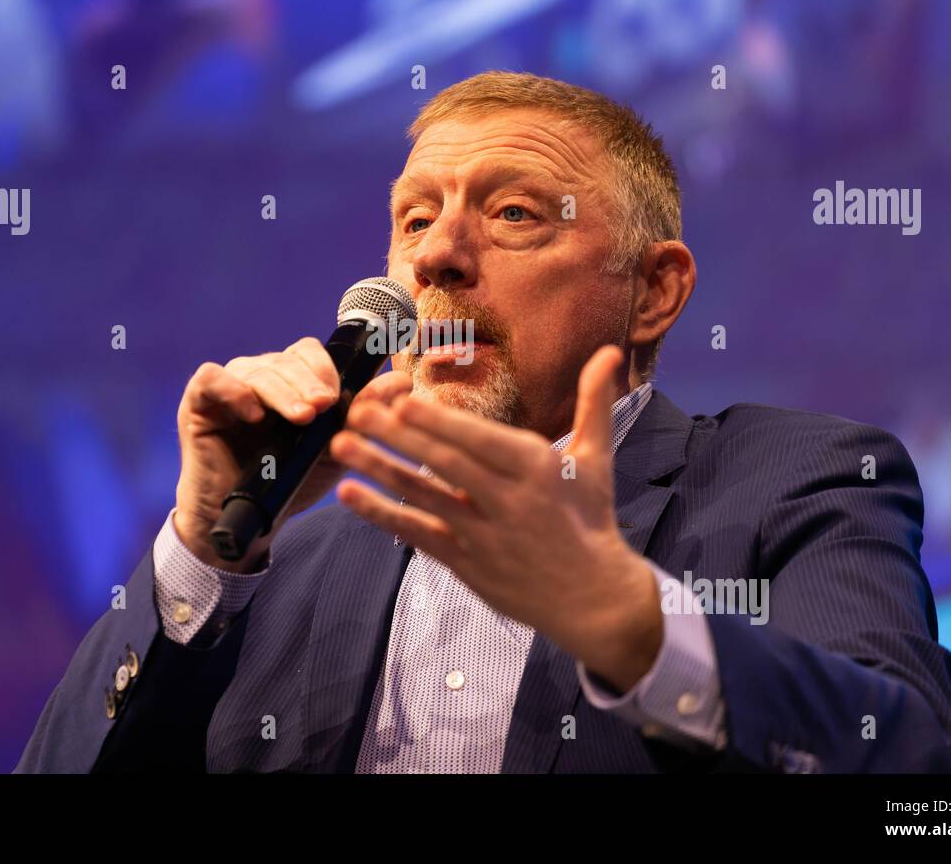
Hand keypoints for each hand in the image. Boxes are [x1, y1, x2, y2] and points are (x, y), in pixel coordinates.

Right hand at [174, 337, 411, 571]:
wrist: (250, 521)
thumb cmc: (291, 480)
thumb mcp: (335, 448)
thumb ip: (364, 415)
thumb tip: (402, 382)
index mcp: (292, 380)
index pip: (309, 354)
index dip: (324, 369)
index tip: (337, 397)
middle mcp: (261, 376)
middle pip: (285, 359)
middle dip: (307, 382)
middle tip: (324, 407)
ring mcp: (229, 385)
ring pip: (256, 369)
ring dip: (281, 390)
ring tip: (301, 416)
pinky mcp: (199, 400)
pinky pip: (213, 378)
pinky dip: (234, 390)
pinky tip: (253, 413)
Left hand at [329, 345, 662, 690]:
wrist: (593, 598)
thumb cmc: (590, 519)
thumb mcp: (597, 459)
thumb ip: (594, 403)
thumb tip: (610, 352)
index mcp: (538, 469)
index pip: (482, 442)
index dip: (441, 423)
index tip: (403, 400)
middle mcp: (508, 502)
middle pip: (446, 464)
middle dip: (398, 436)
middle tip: (357, 410)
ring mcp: (483, 535)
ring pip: (424, 497)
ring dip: (379, 469)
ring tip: (341, 445)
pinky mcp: (465, 563)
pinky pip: (417, 534)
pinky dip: (382, 514)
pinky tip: (349, 494)